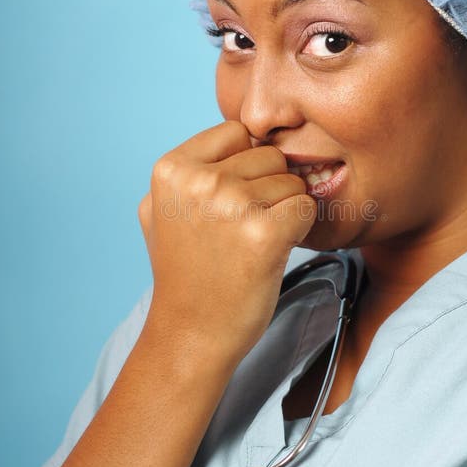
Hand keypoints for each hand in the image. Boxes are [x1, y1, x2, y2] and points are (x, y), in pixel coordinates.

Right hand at [137, 121, 316, 368]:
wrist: (191, 334)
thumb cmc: (184, 273)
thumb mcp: (160, 210)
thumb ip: (188, 169)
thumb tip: (236, 135)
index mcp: (171, 168)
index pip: (236, 132)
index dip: (244, 165)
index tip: (232, 201)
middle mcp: (199, 180)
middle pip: (268, 154)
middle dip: (268, 187)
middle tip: (244, 228)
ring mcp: (231, 204)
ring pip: (291, 180)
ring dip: (285, 208)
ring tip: (255, 242)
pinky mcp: (264, 232)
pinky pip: (307, 206)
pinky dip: (301, 228)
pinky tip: (275, 250)